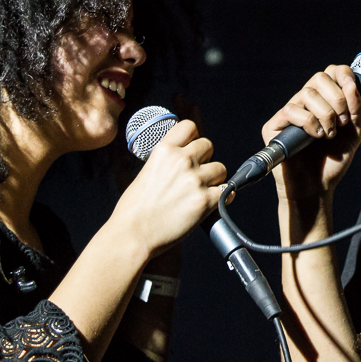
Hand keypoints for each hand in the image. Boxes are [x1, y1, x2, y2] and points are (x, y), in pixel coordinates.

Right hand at [110, 120, 226, 256]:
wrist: (133, 235)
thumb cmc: (134, 208)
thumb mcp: (146, 171)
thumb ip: (167, 160)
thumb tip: (184, 155)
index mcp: (164, 151)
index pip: (189, 127)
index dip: (193, 137)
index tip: (192, 147)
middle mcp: (181, 161)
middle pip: (208, 145)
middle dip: (204, 159)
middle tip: (195, 175)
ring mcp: (195, 180)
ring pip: (221, 168)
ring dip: (214, 179)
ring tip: (199, 192)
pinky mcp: (205, 200)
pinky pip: (228, 191)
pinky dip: (222, 197)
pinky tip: (211, 202)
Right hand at [262, 65, 360, 201]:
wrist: (317, 187)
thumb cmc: (334, 160)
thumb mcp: (354, 132)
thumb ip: (356, 108)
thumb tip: (352, 85)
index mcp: (325, 100)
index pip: (331, 73)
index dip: (342, 74)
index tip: (352, 88)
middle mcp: (306, 102)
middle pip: (319, 78)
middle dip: (337, 97)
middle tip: (343, 121)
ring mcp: (290, 112)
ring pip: (307, 94)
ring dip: (326, 114)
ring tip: (330, 134)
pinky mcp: (274, 125)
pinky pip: (292, 110)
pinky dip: (309, 122)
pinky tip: (316, 137)